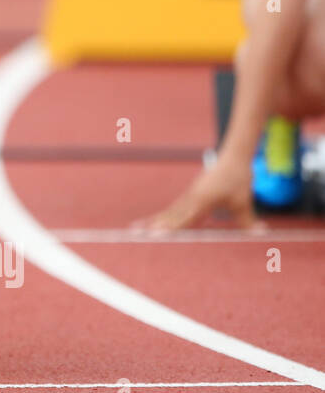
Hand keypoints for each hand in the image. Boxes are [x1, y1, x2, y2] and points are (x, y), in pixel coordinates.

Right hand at [135, 159, 264, 232]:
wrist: (233, 157)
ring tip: (135, 227)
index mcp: (201, 201)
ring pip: (168, 212)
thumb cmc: (238, 178)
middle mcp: (191, 199)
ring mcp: (189, 196)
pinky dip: (163, 216)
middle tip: (133, 232)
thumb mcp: (243, 201)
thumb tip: (259, 235)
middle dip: (151, 225)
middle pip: (168, 216)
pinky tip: (155, 221)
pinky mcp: (191, 194)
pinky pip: (174, 208)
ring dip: (153, 220)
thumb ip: (248, 221)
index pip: (183, 219)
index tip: (154, 235)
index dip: (168, 229)